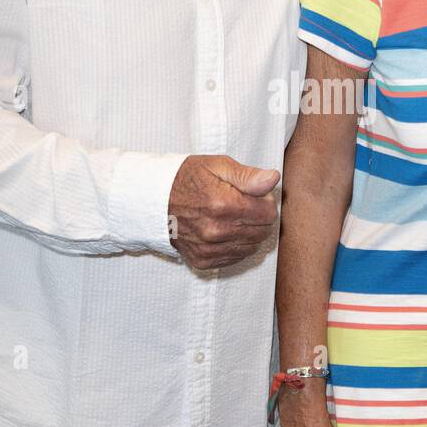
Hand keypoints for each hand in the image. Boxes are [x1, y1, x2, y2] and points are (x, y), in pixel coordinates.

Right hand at [167, 155, 278, 269]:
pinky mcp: (203, 261)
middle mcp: (216, 231)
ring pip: (251, 247)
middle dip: (258, 217)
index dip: (264, 201)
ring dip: (248, 233)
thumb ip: (248, 176)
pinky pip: (235, 257)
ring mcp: (208, 249)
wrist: (153, 200)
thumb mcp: (217, 166)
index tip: (251, 194)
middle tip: (241, 204)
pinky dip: (235, 245)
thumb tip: (273, 179)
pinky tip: (222, 231)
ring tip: (231, 217)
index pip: (269, 213)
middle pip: (262, 232)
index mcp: (222, 204)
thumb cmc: (187, 179)